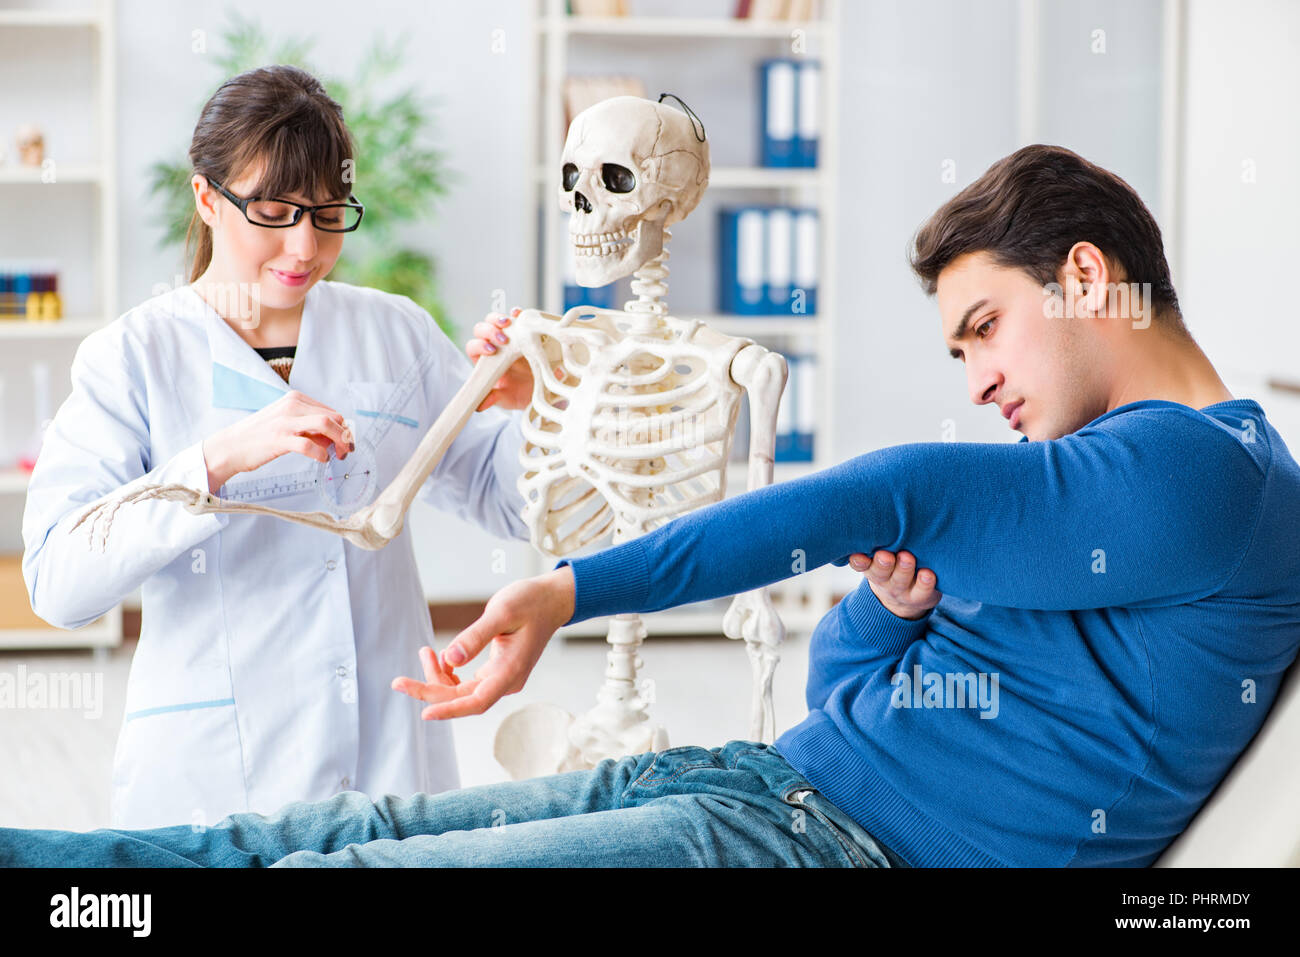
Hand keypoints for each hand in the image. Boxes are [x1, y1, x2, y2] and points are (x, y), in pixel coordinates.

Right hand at [202, 390, 352, 493]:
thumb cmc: (260, 436)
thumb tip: (335, 439)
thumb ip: (310, 428)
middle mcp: (292, 405)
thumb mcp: (288, 423)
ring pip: (326, 424)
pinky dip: (321, 454)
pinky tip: (322, 459)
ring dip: (339, 441)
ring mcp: (285, 421)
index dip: (343, 428)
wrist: (231, 446)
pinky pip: (309, 445)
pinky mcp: (279, 438)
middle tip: (346, 451)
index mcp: (295, 399)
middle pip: (333, 417)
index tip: (345, 443)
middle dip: (345, 435)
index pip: (331, 411)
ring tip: (339, 455)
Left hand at [390, 566, 575, 718]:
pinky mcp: (497, 671)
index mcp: (510, 671)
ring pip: (462, 690)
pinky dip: (449, 672)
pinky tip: (440, 657)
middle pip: (462, 698)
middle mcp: (506, 681)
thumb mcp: (502, 612)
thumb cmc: (530, 602)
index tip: (424, 713)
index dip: (449, 709)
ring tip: (424, 651)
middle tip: (398, 681)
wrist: (552, 600)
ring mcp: (502, 678)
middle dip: (429, 689)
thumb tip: (450, 658)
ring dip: (438, 677)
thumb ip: (476, 637)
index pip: (476, 701)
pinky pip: (467, 682)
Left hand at [465, 307, 535, 410]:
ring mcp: (508, 336)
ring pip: (496, 320)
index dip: (479, 345)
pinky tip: (519, 313)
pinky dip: (516, 313)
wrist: (540, 389)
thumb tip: (480, 406)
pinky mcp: (523, 331)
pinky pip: (516, 317)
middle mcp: (493, 345)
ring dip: (499, 319)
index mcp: (484, 360)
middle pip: (481, 329)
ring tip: (509, 323)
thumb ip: (493, 398)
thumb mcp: (505, 398)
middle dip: (489, 330)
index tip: (491, 351)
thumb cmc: (518, 393)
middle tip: (502, 339)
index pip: (473, 346)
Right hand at [848, 549, 940, 620]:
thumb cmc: (894, 567)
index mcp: (871, 568)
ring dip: (904, 569)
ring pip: (901, 581)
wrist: (906, 600)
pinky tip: (928, 574)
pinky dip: (925, 583)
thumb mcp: (883, 557)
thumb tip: (883, 517)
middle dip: (882, 563)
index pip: (861, 565)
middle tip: (885, 555)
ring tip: (907, 558)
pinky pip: (922, 591)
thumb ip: (882, 543)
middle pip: (880, 573)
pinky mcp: (919, 597)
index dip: (859, 561)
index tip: (858, 555)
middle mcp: (884, 581)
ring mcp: (901, 590)